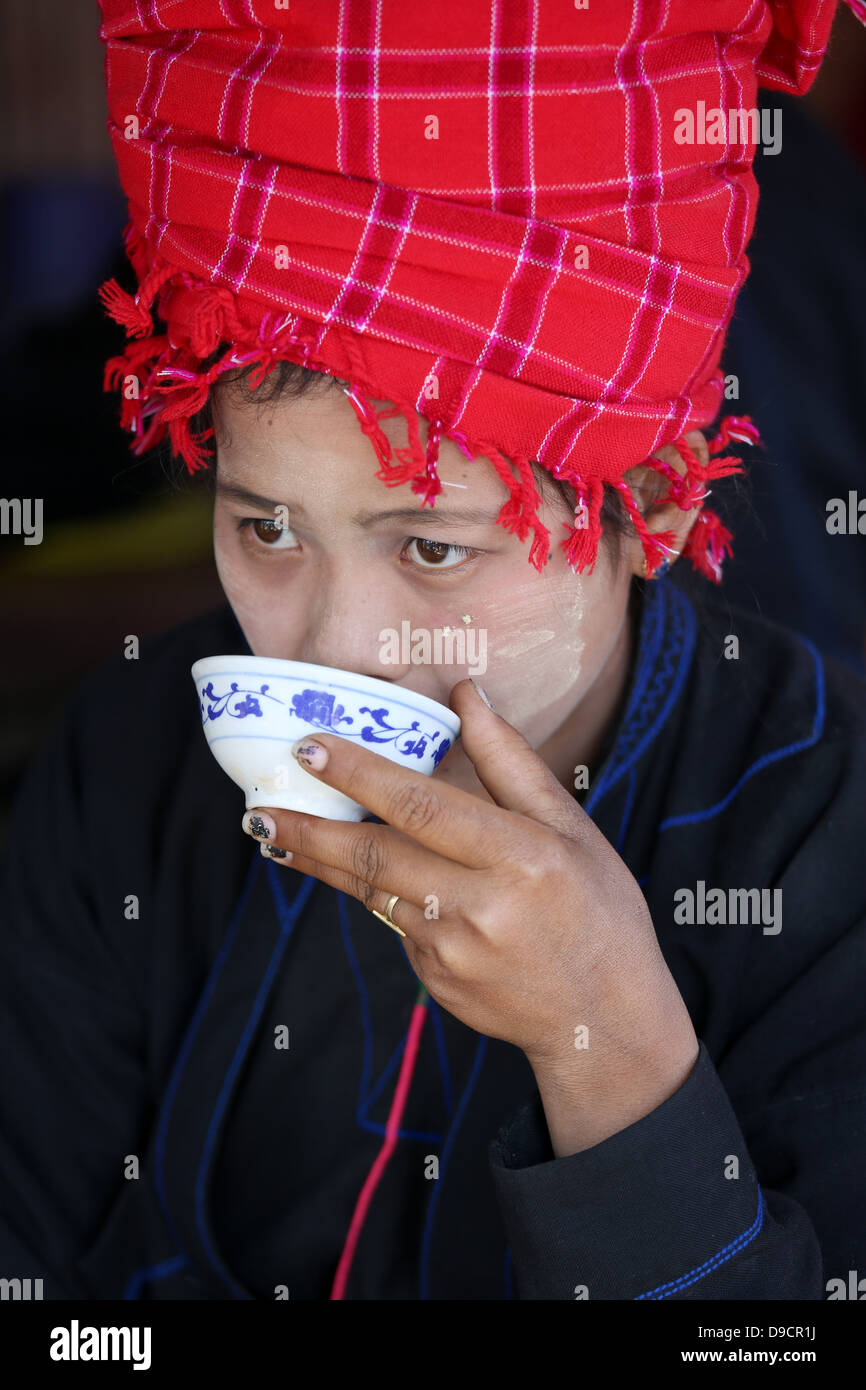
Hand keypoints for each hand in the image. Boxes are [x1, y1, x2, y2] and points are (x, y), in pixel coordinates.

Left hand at [245, 679, 698, 1150]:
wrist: (604, 1020)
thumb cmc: (597, 909)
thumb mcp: (570, 828)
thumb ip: (510, 762)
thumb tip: (466, 696)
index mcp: (520, 856)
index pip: (421, 805)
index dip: (360, 774)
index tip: (311, 748)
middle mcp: (480, 905)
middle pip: (375, 855)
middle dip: (309, 828)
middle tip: (259, 805)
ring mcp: (450, 950)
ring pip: (369, 891)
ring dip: (318, 860)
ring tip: (274, 832)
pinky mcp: (433, 979)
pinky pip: (392, 922)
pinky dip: (372, 892)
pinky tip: (355, 872)